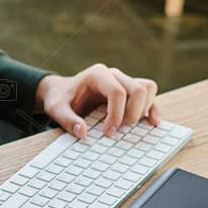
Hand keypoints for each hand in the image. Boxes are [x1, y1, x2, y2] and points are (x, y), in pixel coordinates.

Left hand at [36, 64, 159, 138]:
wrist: (62, 93)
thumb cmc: (60, 99)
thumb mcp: (55, 109)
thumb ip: (66, 119)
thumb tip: (81, 131)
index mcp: (97, 74)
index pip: (117, 92)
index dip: (117, 115)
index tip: (108, 133)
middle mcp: (114, 74)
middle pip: (138, 89)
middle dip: (133, 114)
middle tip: (119, 131)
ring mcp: (123, 81)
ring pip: (147, 89)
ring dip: (144, 110)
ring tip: (131, 127)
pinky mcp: (129, 91)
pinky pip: (148, 95)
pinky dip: (152, 108)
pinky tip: (152, 122)